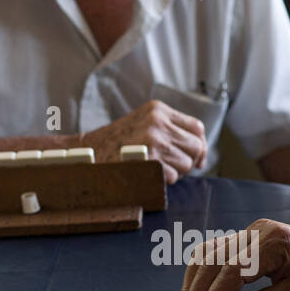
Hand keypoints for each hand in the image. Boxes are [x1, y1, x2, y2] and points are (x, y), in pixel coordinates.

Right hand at [82, 100, 207, 183]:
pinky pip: (173, 176)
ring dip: (176, 172)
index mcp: (158, 110)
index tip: (198, 158)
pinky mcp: (149, 158)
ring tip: (158, 169)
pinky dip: (164, 180)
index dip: (200, 146)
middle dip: (190, 161)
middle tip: (176, 167)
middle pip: (195, 146)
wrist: (89, 152)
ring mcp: (153, 139)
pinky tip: (150, 174)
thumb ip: (170, 130)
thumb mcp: (143, 123)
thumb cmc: (117, 142)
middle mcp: (158, 121)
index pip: (197, 128)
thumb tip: (200, 152)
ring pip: (186, 163)